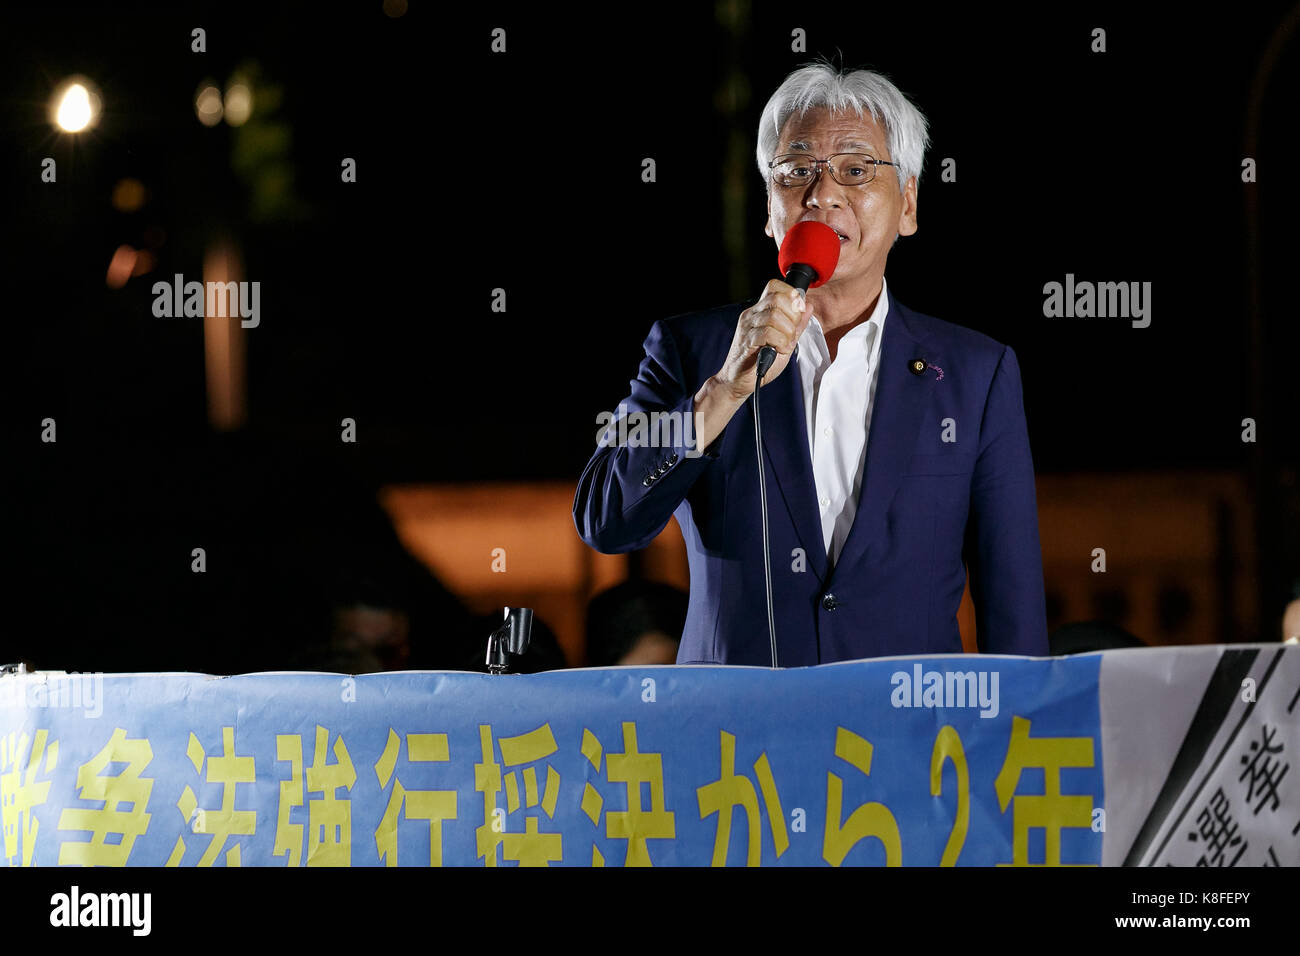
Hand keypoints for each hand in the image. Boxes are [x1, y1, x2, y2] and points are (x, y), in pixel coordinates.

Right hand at [714, 280, 811, 401]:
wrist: (738, 382)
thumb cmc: (759, 362)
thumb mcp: (785, 341)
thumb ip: (796, 325)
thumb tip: (808, 306)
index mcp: (759, 311)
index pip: (774, 286)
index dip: (790, 295)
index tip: (797, 313)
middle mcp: (751, 314)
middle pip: (777, 298)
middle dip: (793, 316)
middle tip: (791, 333)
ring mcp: (747, 327)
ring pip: (774, 315)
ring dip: (787, 332)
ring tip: (785, 345)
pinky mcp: (746, 341)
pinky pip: (768, 333)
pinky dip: (779, 342)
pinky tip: (778, 350)